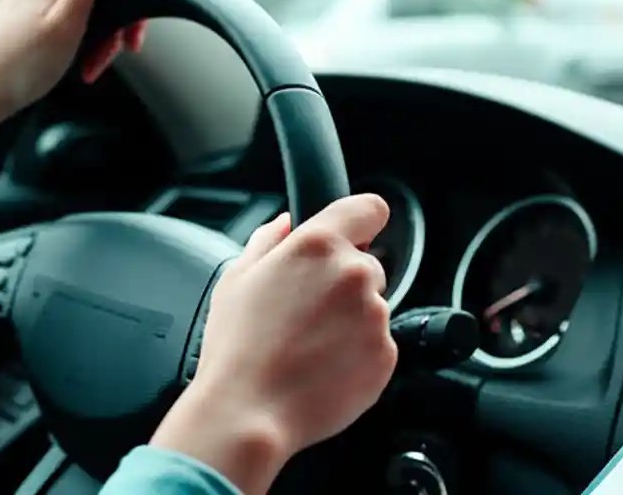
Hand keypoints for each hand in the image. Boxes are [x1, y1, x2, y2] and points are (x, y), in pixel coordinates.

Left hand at [0, 0, 145, 121]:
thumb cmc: (24, 64)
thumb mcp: (69, 22)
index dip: (129, 12)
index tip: (128, 46)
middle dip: (110, 29)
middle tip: (101, 62)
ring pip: (86, 5)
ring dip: (95, 38)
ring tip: (87, 68)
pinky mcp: (26, 2)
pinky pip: (66, 13)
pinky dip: (76, 38)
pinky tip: (72, 60)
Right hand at [151, 194, 396, 494]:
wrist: (248, 412)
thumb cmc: (236, 348)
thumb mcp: (236, 279)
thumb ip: (267, 240)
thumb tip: (285, 223)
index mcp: (318, 245)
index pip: (369, 209)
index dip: (362, 222)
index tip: (355, 236)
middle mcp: (353, 273)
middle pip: (366, 265)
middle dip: (342, 284)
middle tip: (305, 313)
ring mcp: (374, 315)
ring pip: (371, 307)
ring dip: (350, 321)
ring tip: (308, 346)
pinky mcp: (385, 354)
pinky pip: (377, 345)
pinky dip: (357, 354)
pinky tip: (322, 366)